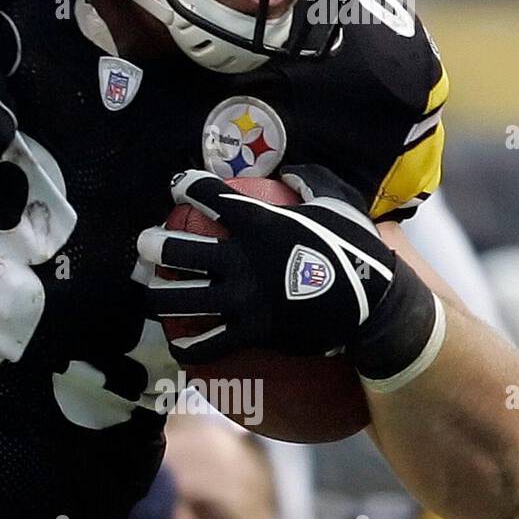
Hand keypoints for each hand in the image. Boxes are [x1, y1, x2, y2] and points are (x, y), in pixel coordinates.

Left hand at [137, 166, 443, 380]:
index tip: (176, 186)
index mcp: (257, 222)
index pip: (205, 194)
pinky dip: (187, 347)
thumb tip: (288, 171)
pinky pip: (206, 345)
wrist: (375, 305)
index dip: (185, 185)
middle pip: (177, 250)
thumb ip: (309, 181)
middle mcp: (240, 259)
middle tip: (143, 244)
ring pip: (179, 299)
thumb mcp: (337, 201)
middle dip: (151, 245)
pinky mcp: (249, 332)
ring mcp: (241, 299)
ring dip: (156, 295)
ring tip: (150, 291)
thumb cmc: (355, 249)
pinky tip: (178, 343)